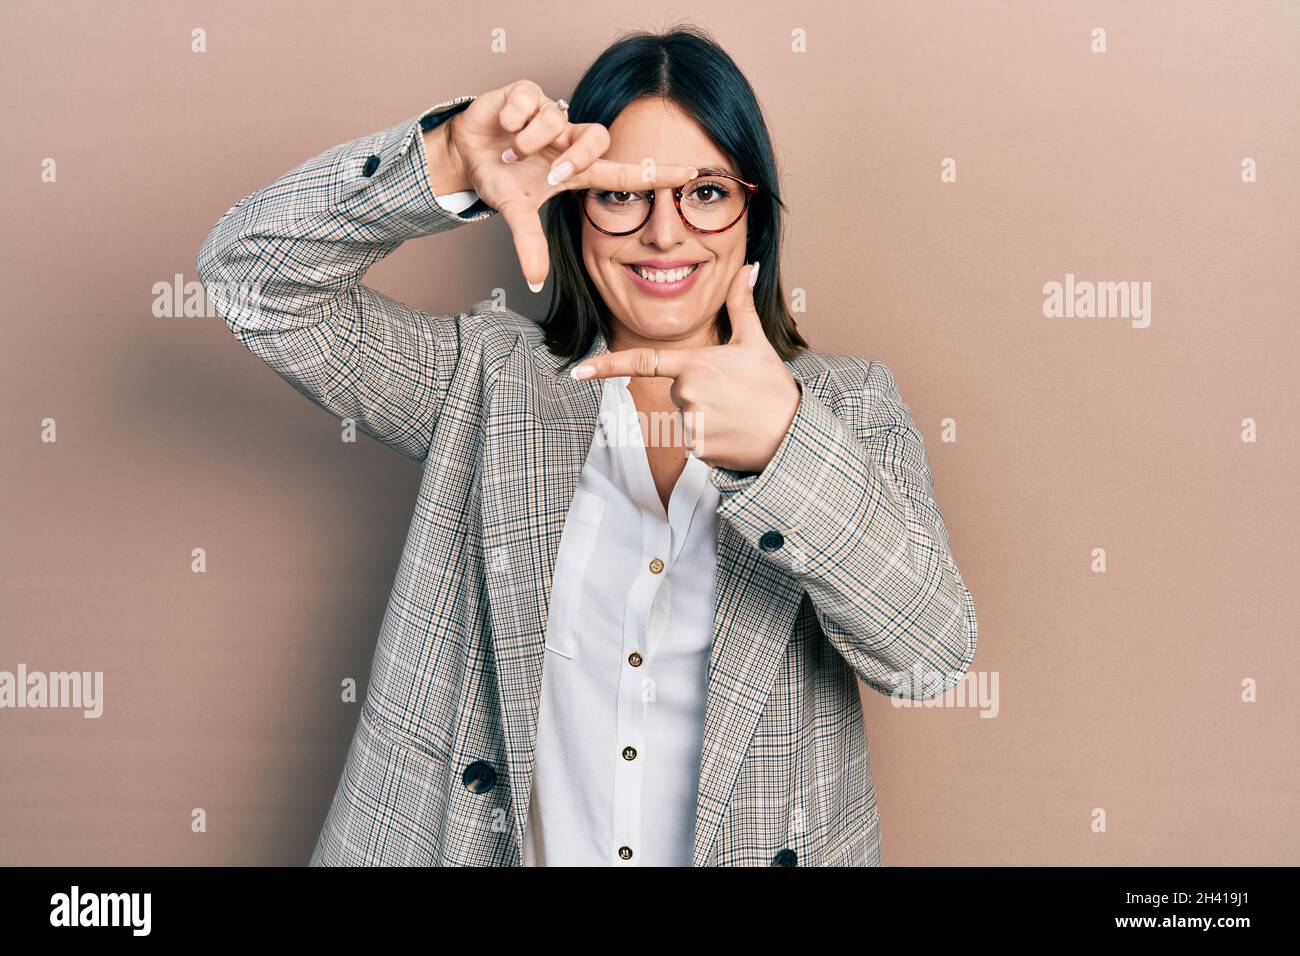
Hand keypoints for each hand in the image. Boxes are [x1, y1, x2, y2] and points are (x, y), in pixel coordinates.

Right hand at [446, 79, 697, 290]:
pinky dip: (512, 116)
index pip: (624, 172)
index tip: (691, 174)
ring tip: (510, 151)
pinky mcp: (526, 93)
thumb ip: (529, 244)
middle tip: (549, 175)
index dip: (656, 172)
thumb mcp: (515, 211)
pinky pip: (528, 100)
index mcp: (576, 168)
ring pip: (555, 119)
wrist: (467, 153)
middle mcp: (570, 139)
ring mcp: (550, 115)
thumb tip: (534, 283)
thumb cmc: (501, 177)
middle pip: (596, 139)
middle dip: (575, 157)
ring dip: (528, 141)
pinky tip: (504, 125)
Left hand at [572, 261, 801, 472]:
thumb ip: (740, 305)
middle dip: (698, 391)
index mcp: (696, 363)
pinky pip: (691, 442)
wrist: (791, 435)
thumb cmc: (772, 387)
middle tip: (731, 395)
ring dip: (704, 417)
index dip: (606, 367)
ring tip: (734, 415)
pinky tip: (732, 434)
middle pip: (677, 390)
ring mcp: (689, 424)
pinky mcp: (696, 450)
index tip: (577, 372)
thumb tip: (747, 268)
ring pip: (683, 417)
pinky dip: (709, 439)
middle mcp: (687, 393)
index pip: (643, 361)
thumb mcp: (755, 343)